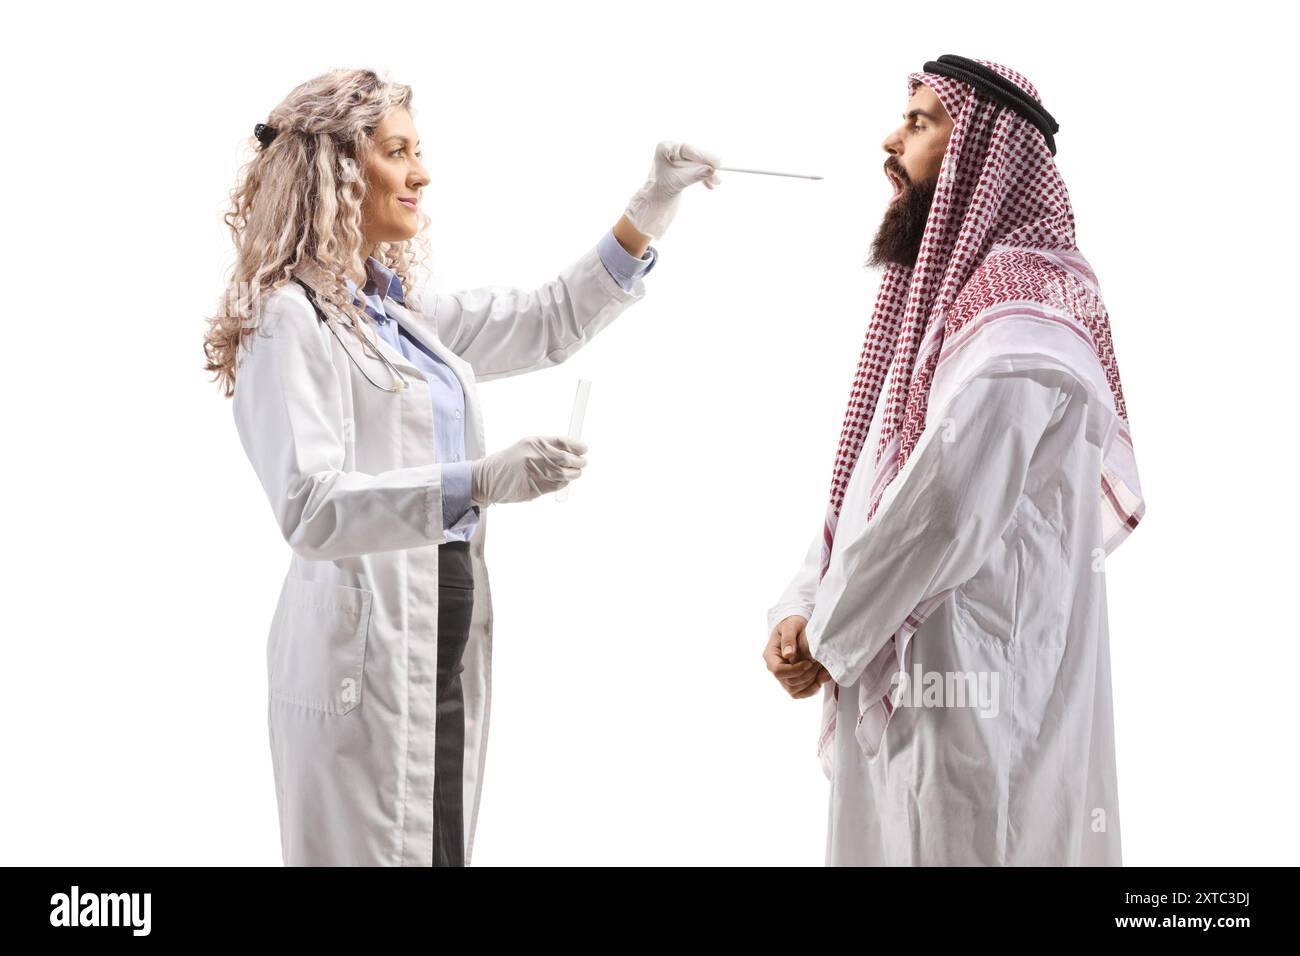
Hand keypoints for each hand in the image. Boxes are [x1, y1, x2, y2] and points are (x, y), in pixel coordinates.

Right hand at [469, 436, 587, 505]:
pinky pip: (556, 486)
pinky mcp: (535, 488)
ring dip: (573, 474)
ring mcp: (535, 473)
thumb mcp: (525, 446)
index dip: (577, 446)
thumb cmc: (507, 462)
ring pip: (564, 474)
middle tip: (583, 462)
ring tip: (576, 472)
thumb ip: (546, 447)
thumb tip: (571, 451)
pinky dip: (563, 483)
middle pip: (567, 459)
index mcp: (534, 442)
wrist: (487, 479)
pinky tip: (563, 481)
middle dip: (579, 462)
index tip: (584, 449)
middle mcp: (536, 457)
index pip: (563, 442)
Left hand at [623, 141, 721, 238]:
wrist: (658, 197)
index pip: (687, 149)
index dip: (702, 155)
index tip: (715, 162)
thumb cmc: (663, 189)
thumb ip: (693, 175)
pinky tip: (710, 185)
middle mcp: (672, 148)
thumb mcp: (678, 182)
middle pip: (695, 154)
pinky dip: (705, 176)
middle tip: (720, 169)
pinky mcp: (685, 162)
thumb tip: (711, 170)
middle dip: (707, 165)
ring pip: (698, 161)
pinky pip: (698, 167)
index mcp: (665, 148)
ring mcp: (679, 155)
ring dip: (708, 172)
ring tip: (716, 182)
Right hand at [763, 615, 831, 698]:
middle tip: (817, 663)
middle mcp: (775, 669)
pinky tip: (822, 677)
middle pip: (788, 683)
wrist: (797, 629)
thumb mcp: (790, 626)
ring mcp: (783, 677)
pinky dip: (812, 689)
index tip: (808, 663)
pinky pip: (800, 693)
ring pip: (795, 690)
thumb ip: (788, 639)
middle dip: (806, 675)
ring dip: (811, 682)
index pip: (778, 671)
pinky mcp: (793, 681)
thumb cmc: (792, 625)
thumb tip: (788, 654)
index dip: (795, 670)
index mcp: (770, 656)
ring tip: (821, 669)